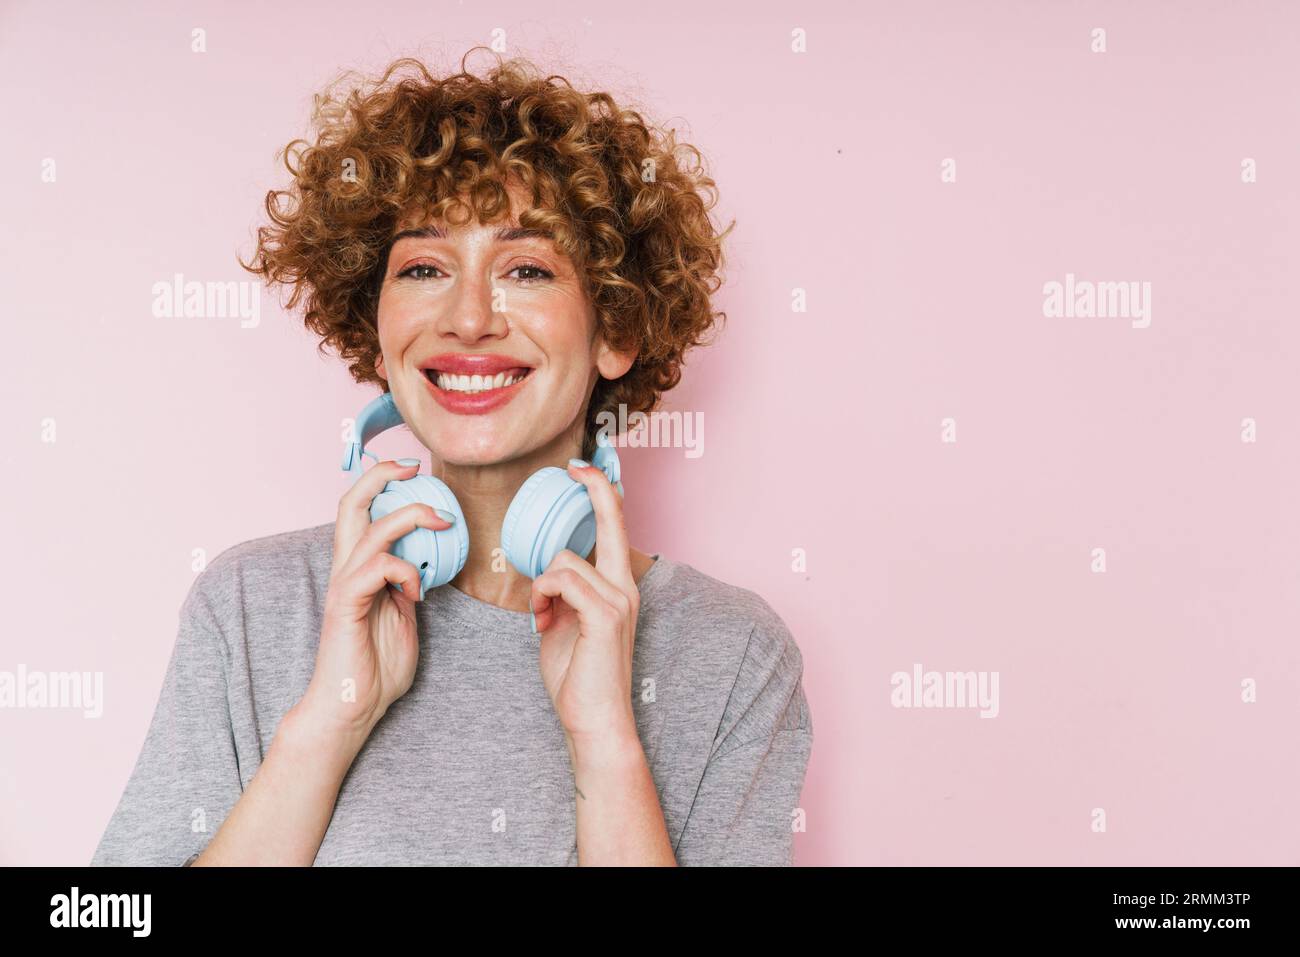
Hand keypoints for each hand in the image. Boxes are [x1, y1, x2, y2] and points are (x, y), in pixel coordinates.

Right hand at [296, 459, 452, 744]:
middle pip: (350, 503)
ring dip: (410, 516)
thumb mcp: (404, 616)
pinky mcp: (346, 604)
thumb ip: (409, 586)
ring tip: (443, 521)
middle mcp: (346, 569)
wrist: (352, 706)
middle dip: (382, 475)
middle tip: (415, 467)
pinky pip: (376, 568)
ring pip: (370, 528)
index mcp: (359, 567)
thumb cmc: (376, 666)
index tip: (416, 472)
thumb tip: (427, 566)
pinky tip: (417, 590)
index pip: (362, 510)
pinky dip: (403, 569)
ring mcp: (344, 585)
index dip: (383, 482)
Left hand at [531, 460, 640, 751]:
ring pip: (565, 560)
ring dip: (541, 585)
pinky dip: (542, 596)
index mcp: (619, 587)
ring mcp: (618, 600)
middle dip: (595, 487)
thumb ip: (561, 595)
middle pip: (611, 520)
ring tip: (541, 616)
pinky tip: (542, 621)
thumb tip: (543, 577)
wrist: (594, 720)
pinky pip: (561, 581)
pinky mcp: (605, 616)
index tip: (582, 469)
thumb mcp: (566, 624)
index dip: (602, 493)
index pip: (617, 527)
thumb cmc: (578, 677)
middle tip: (575, 467)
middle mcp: (625, 587)